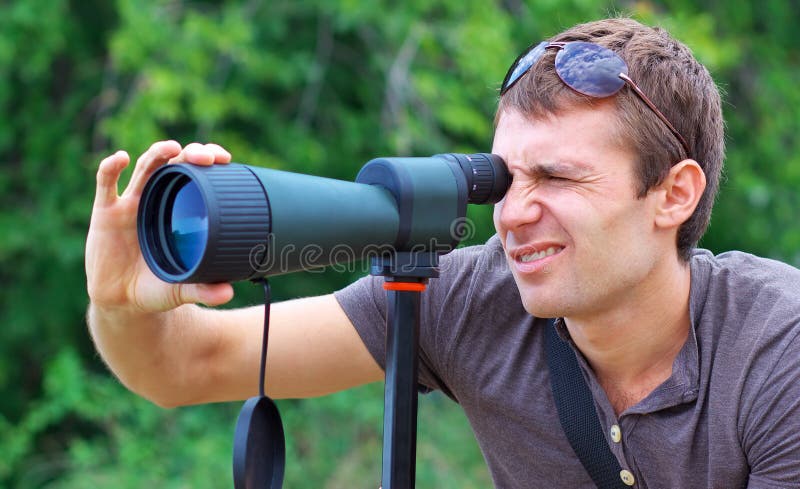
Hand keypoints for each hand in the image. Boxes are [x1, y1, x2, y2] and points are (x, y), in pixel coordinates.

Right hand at [86, 141, 234, 312]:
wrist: (123, 302)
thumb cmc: (157, 288)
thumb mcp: (182, 290)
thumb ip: (203, 290)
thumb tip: (228, 294)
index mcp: (178, 211)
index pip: (196, 177)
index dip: (208, 163)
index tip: (224, 159)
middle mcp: (156, 201)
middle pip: (174, 165)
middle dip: (189, 154)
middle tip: (205, 155)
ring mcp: (131, 204)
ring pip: (145, 168)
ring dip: (158, 154)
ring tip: (172, 148)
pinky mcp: (105, 213)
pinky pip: (106, 184)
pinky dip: (110, 167)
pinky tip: (121, 158)